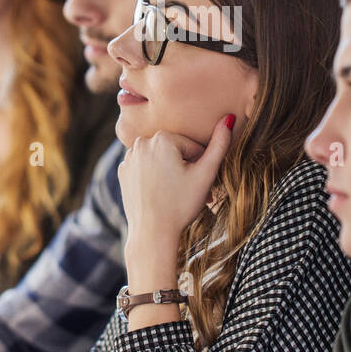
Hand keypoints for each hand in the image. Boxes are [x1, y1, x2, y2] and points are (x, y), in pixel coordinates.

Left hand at [118, 115, 235, 250]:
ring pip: (161, 159)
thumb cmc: (181, 205)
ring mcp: (129, 157)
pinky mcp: (123, 171)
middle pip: (176, 151)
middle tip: (193, 192)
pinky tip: (160, 194)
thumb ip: (219, 145)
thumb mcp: (206, 174)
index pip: (193, 147)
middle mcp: (141, 142)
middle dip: (187, 169)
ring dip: (172, 172)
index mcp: (162, 138)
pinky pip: (146, 168)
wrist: (152, 234)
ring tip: (178, 193)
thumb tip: (227, 118)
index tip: (199, 184)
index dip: (201, 167)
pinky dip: (154, 177)